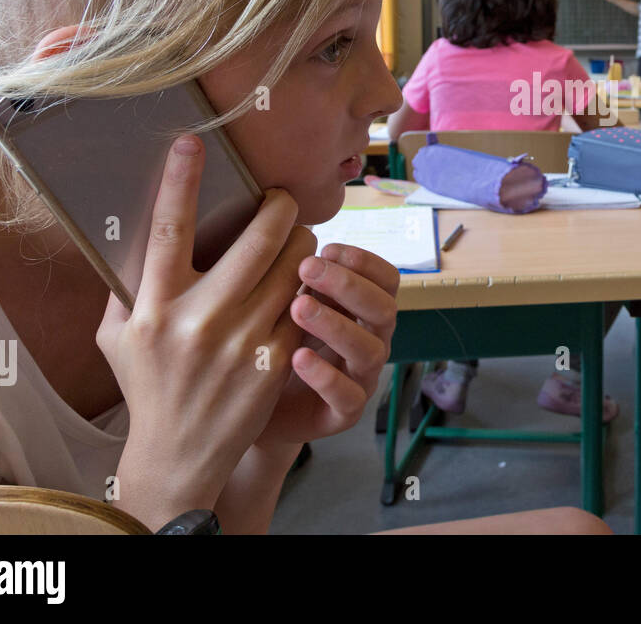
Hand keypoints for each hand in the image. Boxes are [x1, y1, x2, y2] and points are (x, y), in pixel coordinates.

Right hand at [98, 135, 311, 523]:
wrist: (179, 452)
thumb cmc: (148, 384)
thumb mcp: (117, 336)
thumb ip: (125, 285)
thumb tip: (135, 227)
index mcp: (153, 306)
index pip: (168, 229)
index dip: (180, 181)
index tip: (191, 141)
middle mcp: (197, 320)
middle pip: (256, 239)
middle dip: (280, 209)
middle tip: (284, 199)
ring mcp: (241, 342)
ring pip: (293, 267)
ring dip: (302, 246)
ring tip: (297, 243)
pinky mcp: (274, 361)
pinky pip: (303, 305)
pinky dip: (308, 288)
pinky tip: (304, 286)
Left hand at [253, 242, 398, 448]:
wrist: (254, 408)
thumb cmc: (274, 343)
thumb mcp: (286, 302)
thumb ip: (298, 275)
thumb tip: (283, 226)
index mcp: (364, 310)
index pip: (386, 280)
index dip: (365, 261)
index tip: (328, 247)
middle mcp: (371, 341)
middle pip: (383, 309)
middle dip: (349, 285)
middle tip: (307, 268)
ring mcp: (361, 379)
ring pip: (369, 351)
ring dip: (336, 324)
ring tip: (298, 308)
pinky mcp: (343, 414)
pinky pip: (348, 396)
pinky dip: (325, 375)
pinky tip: (297, 357)